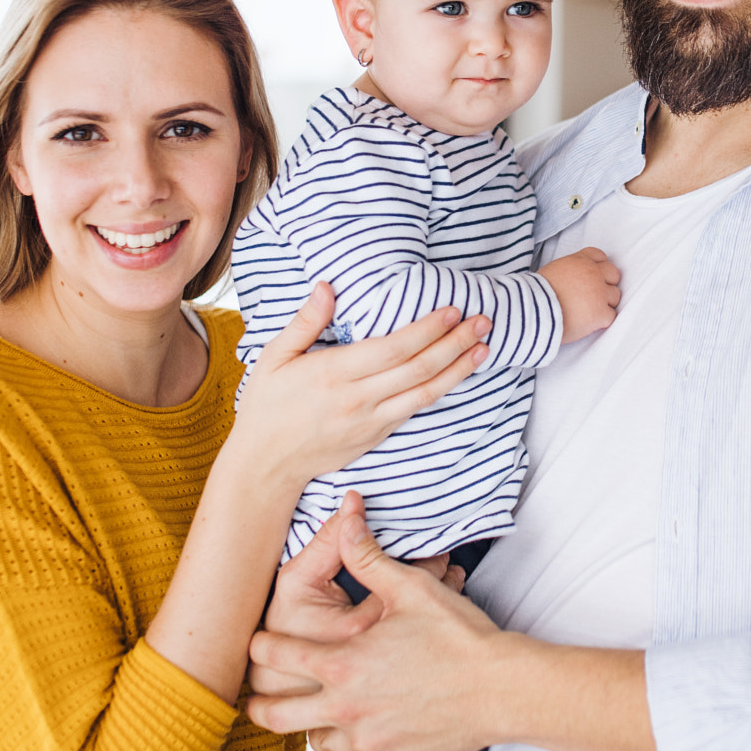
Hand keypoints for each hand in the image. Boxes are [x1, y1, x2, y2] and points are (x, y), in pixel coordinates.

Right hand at [232, 284, 491, 490]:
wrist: (266, 464)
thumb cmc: (267, 405)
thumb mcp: (274, 357)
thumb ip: (305, 321)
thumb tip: (328, 286)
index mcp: (333, 374)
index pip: (392, 348)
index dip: (426, 329)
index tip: (452, 310)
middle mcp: (358, 399)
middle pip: (418, 368)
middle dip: (455, 343)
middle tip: (483, 321)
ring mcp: (371, 421)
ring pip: (425, 393)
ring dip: (459, 369)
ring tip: (484, 347)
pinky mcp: (377, 436)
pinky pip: (415, 410)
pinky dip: (440, 391)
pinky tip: (458, 374)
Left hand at [244, 496, 511, 750]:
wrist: (501, 691)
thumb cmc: (460, 639)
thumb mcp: (410, 588)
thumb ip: (367, 555)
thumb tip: (346, 518)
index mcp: (342, 663)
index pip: (275, 655)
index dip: (258, 646)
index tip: (255, 643)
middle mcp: (345, 708)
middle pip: (275, 714)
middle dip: (258, 703)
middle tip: (253, 697)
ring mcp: (366, 740)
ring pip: (314, 741)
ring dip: (308, 725)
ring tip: (310, 711)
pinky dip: (350, 740)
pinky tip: (362, 723)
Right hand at [539, 247, 620, 342]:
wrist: (533, 310)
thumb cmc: (537, 293)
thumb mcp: (553, 271)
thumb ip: (571, 271)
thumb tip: (574, 281)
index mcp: (580, 261)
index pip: (600, 256)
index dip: (599, 267)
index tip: (593, 277)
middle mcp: (593, 273)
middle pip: (614, 274)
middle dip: (607, 284)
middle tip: (593, 296)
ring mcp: (599, 293)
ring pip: (615, 296)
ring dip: (605, 303)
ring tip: (588, 311)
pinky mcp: (600, 313)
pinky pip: (611, 316)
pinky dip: (602, 321)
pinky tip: (588, 323)